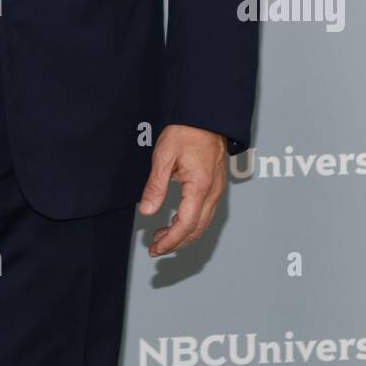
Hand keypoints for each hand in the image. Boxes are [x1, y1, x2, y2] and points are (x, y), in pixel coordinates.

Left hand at [138, 124, 226, 255]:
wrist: (206, 117)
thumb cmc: (186, 132)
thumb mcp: (164, 156)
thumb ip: (156, 186)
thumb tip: (147, 211)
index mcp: (200, 187)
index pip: (186, 225)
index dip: (170, 241)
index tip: (155, 248)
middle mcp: (213, 193)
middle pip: (197, 230)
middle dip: (176, 243)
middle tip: (155, 248)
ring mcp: (218, 190)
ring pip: (203, 224)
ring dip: (183, 235)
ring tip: (161, 236)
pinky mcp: (217, 186)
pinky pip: (206, 213)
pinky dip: (191, 224)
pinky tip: (176, 220)